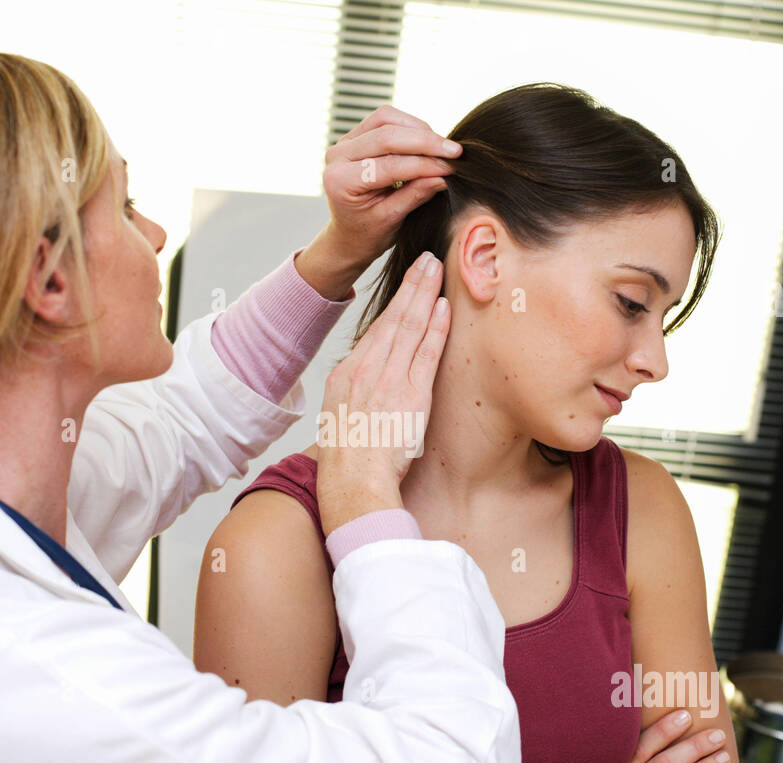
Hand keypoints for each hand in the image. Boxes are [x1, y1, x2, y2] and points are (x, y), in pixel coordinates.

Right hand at [315, 250, 448, 533]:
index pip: (376, 331)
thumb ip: (354, 398)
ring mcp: (388, 380)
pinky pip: (425, 352)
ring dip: (424, 295)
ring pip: (409, 327)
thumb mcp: (339, 420)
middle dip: (411, 286)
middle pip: (393, 319)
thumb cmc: (347, 462)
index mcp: (346, 376)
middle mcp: (365, 371)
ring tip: (436, 270)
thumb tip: (365, 390)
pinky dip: (435, 327)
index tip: (407, 285)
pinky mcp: (411, 395)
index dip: (395, 304)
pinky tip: (443, 306)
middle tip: (426, 260)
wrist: (351, 482)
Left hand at [320, 105, 459, 266]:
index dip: (423, 164)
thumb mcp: (391, 220)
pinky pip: (385, 120)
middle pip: (386, 133)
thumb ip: (415, 195)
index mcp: (341, 181)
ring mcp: (345, 142)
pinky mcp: (355, 135)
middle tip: (454, 152)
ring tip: (442, 147)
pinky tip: (428, 142)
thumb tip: (444, 176)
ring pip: (386, 119)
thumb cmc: (367, 233)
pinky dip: (410, 127)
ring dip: (419, 129)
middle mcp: (337, 156)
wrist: (348, 234)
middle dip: (425, 141)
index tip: (450, 168)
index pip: (389, 165)